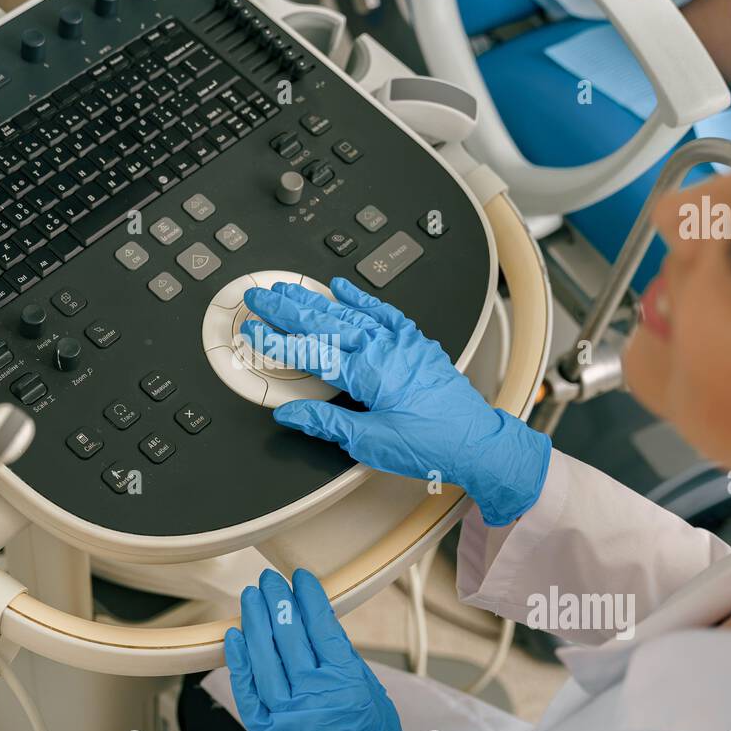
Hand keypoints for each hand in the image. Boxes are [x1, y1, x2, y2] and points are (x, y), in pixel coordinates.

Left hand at [224, 568, 407, 730]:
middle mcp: (315, 694)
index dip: (309, 597)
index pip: (322, 625)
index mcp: (347, 682)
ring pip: (264, 655)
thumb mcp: (375, 702)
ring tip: (251, 597)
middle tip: (269, 580)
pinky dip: (238, 660)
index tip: (300, 579)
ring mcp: (286, 713)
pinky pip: (246, 690)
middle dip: (278, 600)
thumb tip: (326, 633)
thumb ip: (349, 666)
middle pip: (290, 633)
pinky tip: (234, 636)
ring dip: (255, 620)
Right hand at [241, 277, 550, 525]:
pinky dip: (361, 297)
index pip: (310, 352)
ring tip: (289, 287)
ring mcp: (400, 341)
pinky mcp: (414, 342)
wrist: (475, 441)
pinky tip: (342, 286)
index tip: (254, 330)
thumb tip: (292, 414)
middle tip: (259, 295)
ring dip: (315, 298)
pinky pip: (383, 311)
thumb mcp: (369, 442)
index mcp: (368, 372)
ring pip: (349, 312)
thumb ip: (326, 422)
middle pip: (324, 322)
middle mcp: (383, 349)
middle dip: (287, 307)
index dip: (277, 340)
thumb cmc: (431, 443)